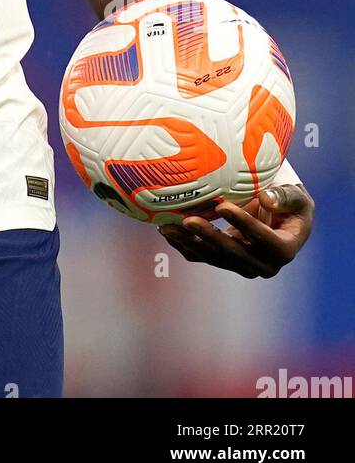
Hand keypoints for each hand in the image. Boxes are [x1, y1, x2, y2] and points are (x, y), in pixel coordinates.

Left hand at [161, 184, 313, 277]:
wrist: (280, 220)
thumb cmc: (290, 204)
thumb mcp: (296, 197)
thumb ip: (285, 197)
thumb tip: (266, 198)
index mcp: (284, 250)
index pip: (263, 238)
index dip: (243, 224)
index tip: (223, 206)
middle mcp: (263, 264)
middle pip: (233, 252)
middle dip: (210, 236)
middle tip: (189, 220)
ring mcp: (242, 265)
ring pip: (213, 257)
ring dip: (190, 242)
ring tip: (168, 226)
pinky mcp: (224, 262)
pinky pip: (201, 257)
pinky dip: (183, 245)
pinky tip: (166, 231)